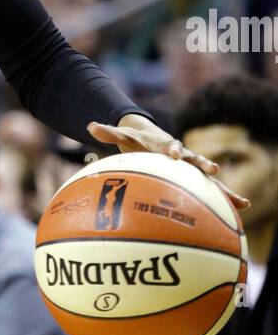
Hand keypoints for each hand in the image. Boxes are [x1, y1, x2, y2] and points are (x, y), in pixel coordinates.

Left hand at [87, 114, 249, 213]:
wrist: (154, 140)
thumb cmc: (137, 141)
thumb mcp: (123, 136)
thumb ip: (108, 132)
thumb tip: (89, 126)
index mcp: (165, 146)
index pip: (169, 146)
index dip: (172, 148)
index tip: (173, 152)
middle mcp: (183, 156)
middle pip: (195, 160)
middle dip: (203, 163)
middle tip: (213, 168)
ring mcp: (191, 169)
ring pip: (210, 180)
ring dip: (224, 188)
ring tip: (240, 201)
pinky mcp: (195, 180)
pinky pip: (211, 191)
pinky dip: (226, 198)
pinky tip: (243, 208)